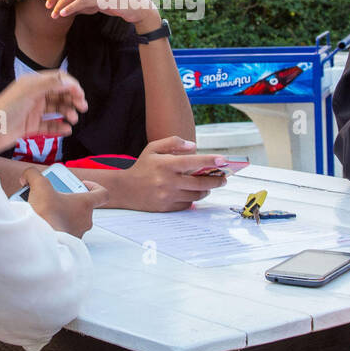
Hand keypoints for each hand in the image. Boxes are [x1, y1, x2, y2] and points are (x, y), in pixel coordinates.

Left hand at [0, 70, 87, 152]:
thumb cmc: (6, 108)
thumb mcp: (29, 91)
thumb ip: (51, 83)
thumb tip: (69, 81)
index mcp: (34, 83)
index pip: (58, 80)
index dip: (71, 86)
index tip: (80, 95)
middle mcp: (34, 96)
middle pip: (59, 94)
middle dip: (72, 100)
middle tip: (82, 108)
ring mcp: (33, 111)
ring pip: (56, 110)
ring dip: (67, 113)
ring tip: (73, 120)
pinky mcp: (31, 126)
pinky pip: (49, 126)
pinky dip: (59, 127)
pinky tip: (67, 130)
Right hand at [23, 167, 106, 238]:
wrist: (40, 240)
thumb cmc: (46, 214)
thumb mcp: (38, 185)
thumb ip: (33, 175)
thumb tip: (27, 177)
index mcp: (86, 204)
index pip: (102, 194)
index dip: (94, 187)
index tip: (83, 184)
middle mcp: (86, 220)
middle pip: (81, 206)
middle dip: (68, 200)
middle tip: (53, 196)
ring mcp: (78, 233)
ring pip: (72, 220)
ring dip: (60, 214)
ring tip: (42, 210)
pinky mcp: (68, 244)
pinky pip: (63, 232)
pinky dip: (54, 227)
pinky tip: (40, 222)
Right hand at [114, 136, 229, 211]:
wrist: (125, 189)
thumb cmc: (142, 167)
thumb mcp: (154, 148)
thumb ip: (174, 142)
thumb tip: (193, 147)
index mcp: (166, 164)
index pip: (194, 162)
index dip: (211, 161)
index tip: (224, 161)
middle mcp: (168, 181)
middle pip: (200, 183)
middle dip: (216, 181)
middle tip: (224, 178)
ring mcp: (168, 196)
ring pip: (196, 195)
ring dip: (206, 190)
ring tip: (210, 185)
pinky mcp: (167, 208)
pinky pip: (187, 205)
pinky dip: (193, 199)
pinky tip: (195, 193)